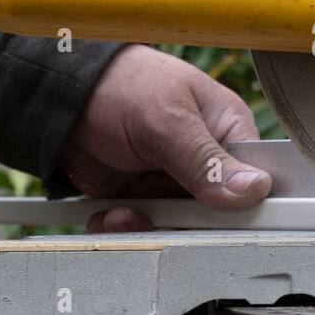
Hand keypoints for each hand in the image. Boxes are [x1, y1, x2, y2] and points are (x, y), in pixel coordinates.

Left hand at [58, 46, 272, 232]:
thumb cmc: (121, 83)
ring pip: (177, 229)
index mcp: (228, 132)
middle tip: (155, 220)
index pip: (254, 184)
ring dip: (146, 230)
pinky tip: (107, 216)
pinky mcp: (142, 197)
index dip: (242, 212)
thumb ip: (205, 159)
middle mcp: (206, 162)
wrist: (60, 92)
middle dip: (182, 227)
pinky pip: (143, 228)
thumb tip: (254, 189)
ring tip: (120, 216)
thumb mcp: (166, 118)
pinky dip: (122, 230)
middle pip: (216, 217)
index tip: (217, 227)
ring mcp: (173, 182)